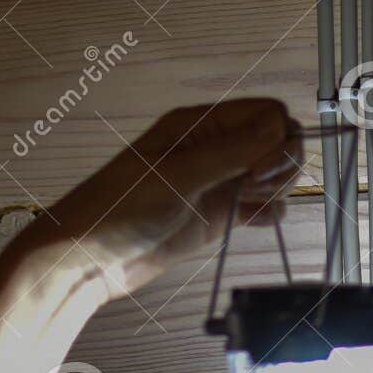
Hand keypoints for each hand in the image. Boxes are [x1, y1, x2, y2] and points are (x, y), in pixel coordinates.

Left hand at [23, 98, 302, 297]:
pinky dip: (269, 213)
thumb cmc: (120, 209)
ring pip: (273, 175)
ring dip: (276, 190)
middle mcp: (214, 148)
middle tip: (253, 189)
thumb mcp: (177, 175)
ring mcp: (218, 182)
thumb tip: (280, 129)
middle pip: (276, 142)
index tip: (258, 171)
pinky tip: (254, 222)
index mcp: (200, 125)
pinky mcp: (219, 215)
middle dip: (280, 165)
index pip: (265, 114)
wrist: (91, 258)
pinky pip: (262, 206)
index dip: (276, 140)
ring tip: (247, 206)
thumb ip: (231, 152)